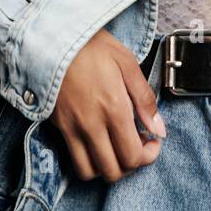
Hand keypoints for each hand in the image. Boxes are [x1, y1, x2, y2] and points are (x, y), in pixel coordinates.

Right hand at [52, 29, 166, 182]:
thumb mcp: (127, 62)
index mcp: (114, 108)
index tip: (152, 141)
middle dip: (130, 164)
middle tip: (136, 145)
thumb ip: (144, 98)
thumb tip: (158, 129)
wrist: (52, 38)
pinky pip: (73, 161)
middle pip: (114, 171)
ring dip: (108, 167)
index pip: (133, 156)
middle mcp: (93, 125)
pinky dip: (88, 163)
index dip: (148, 156)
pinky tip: (97, 144)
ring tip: (116, 147)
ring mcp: (73, 129)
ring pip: (91, 172)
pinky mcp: (59, 128)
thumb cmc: (92, 46)